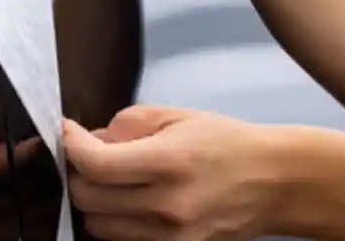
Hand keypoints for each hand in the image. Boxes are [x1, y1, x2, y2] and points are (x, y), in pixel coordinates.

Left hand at [62, 106, 283, 240]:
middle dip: (78, 174)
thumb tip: (92, 140)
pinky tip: (128, 202)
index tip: (68, 132)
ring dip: (94, 202)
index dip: (71, 146)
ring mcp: (173, 238)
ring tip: (111, 181)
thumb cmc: (225, 143)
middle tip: (88, 156)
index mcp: (169, 163)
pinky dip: (116, 223)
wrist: (276, 183)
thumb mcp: (176, 116)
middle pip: (89, 200)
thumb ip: (127, 123)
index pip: (96, 165)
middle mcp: (168, 206)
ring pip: (99, 227)